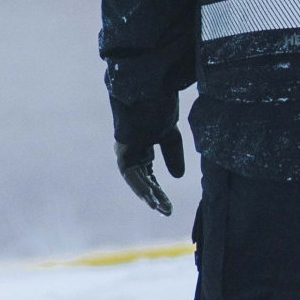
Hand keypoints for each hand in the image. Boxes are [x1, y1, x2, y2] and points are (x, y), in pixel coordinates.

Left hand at [115, 96, 186, 216]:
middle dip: (155, 196)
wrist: (150, 87)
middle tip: (166, 211)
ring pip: (136, 179)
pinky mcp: (123, 148)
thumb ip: (172, 154)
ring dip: (148, 195)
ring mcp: (126, 148)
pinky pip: (130, 173)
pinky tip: (150, 198)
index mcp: (143, 144)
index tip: (167, 205)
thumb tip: (177, 177)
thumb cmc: (159, 103)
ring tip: (161, 209)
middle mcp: (133, 148)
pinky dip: (140, 186)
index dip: (157, 189)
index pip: (148, 174)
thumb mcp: (169, 135)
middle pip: (143, 179)